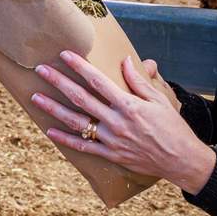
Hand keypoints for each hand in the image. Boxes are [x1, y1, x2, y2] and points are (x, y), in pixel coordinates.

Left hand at [32, 51, 215, 194]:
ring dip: (54, 109)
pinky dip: (65, 139)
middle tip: (41, 70)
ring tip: (36, 97)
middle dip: (59, 82)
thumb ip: (138, 81)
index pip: (98, 81)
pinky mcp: (110, 155)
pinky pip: (83, 147)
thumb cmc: (172, 126)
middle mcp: (116, 121)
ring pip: (76, 122)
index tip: (65, 55)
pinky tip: (50, 131)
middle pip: (81, 98)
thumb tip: (125, 60)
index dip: (80, 66)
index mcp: (128, 104)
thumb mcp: (158, 100)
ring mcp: (111, 140)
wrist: (180, 159)